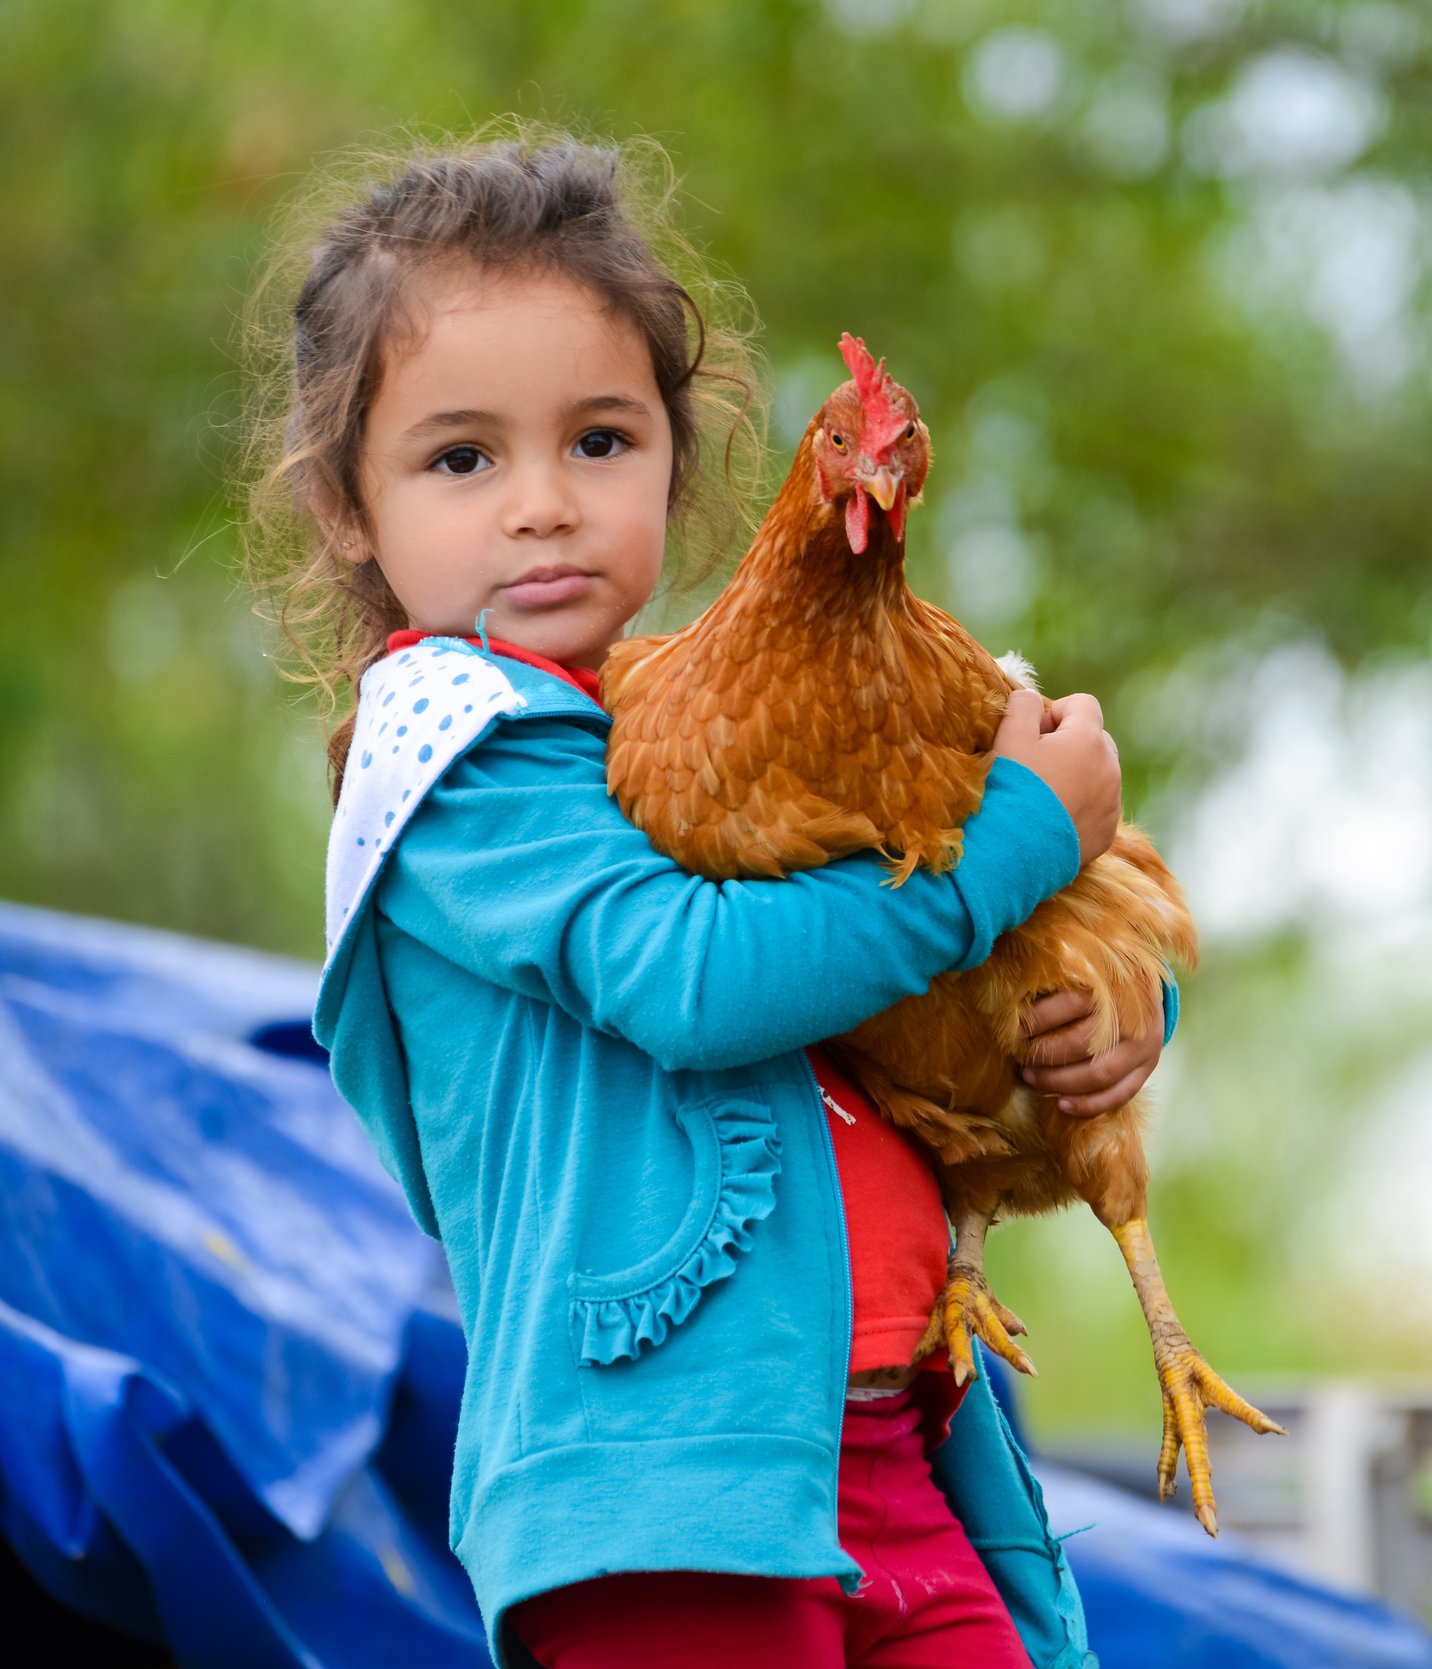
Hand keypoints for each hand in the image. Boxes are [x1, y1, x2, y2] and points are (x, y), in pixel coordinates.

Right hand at [992, 688, 1120, 865]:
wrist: (1012, 852)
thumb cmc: (1009, 788)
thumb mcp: (1007, 735)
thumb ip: (1022, 704)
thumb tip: (1032, 700)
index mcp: (1088, 739)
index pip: (1083, 704)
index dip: (1054, 712)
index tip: (1032, 733)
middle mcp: (1110, 769)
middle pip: (1095, 739)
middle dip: (1069, 743)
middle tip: (1035, 763)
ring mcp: (1111, 804)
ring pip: (1098, 775)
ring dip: (1076, 775)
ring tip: (1041, 795)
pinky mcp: (1106, 834)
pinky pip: (1097, 808)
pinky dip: (1079, 807)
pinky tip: (1049, 820)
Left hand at [1018, 988, 1161, 1115]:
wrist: (1149, 988)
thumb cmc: (1104, 979)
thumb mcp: (1085, 969)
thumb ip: (1056, 982)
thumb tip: (1013, 1001)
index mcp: (1114, 987)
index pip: (1069, 1005)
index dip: (1037, 1019)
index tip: (1014, 1028)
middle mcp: (1132, 1019)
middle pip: (1081, 1044)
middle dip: (1043, 1054)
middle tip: (1019, 1056)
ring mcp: (1143, 1047)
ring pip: (1099, 1075)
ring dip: (1058, 1082)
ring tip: (1030, 1077)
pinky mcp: (1148, 1067)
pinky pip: (1120, 1094)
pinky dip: (1090, 1104)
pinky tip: (1061, 1104)